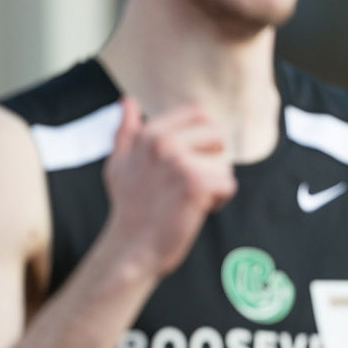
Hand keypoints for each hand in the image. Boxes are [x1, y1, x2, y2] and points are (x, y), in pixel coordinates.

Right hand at [100, 98, 236, 277]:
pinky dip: (218, 200)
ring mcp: (179, 162)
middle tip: (191, 182)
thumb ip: (126, 131)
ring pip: (224, 164)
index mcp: (149, 134)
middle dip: (213, 160)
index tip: (194, 158)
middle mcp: (162, 143)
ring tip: (190, 199)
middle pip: (218, 135)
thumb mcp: (119, 163)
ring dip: (215, 185)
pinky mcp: (195, 184)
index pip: (199, 113)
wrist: (132, 246)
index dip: (207, 135)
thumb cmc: (129, 206)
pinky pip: (228, 184)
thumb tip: (126, 101)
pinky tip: (197, 209)